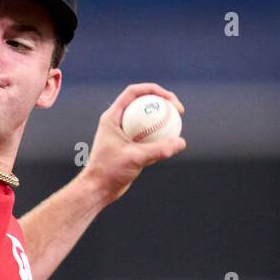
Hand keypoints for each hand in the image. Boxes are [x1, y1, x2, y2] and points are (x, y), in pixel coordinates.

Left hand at [83, 82, 186, 201]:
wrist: (98, 189)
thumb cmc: (109, 172)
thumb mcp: (135, 158)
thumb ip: (159, 150)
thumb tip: (181, 142)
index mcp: (112, 117)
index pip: (133, 92)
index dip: (153, 90)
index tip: (170, 99)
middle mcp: (118, 122)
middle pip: (143, 103)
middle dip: (163, 103)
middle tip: (179, 111)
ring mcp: (124, 134)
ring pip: (147, 121)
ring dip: (163, 121)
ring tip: (178, 125)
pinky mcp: (130, 146)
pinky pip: (149, 137)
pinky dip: (160, 138)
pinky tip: (172, 145)